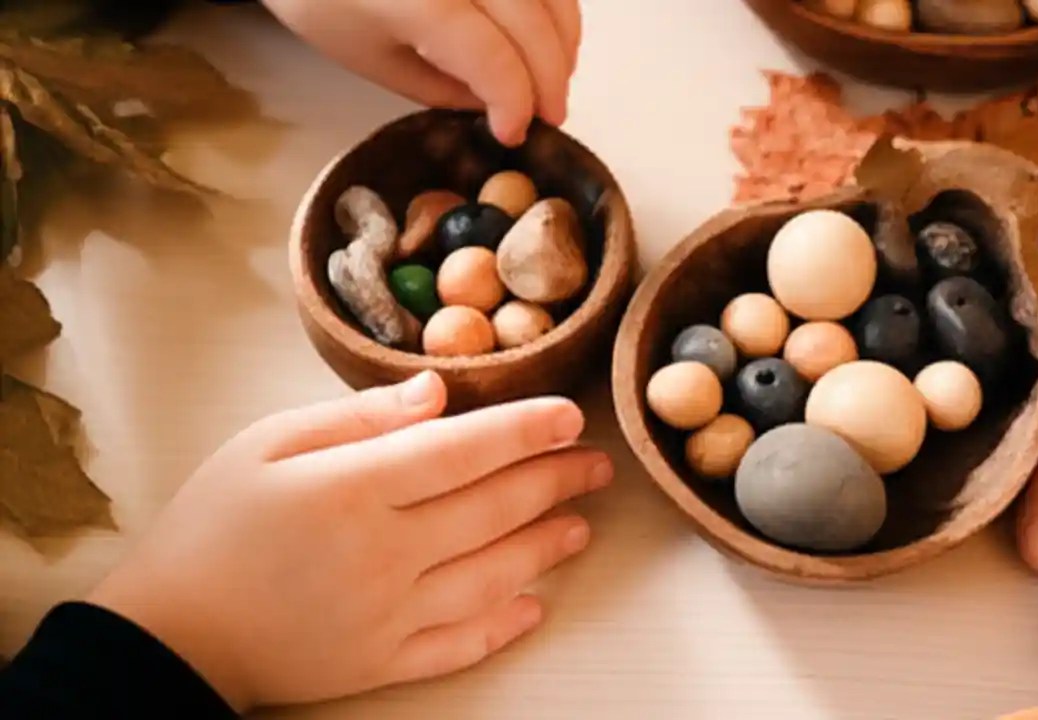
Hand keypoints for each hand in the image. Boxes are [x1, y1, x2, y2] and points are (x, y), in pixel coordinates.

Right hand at [86, 371, 611, 711]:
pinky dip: (504, 624)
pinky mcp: (382, 663)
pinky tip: (536, 604)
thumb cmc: (214, 524)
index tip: (571, 414)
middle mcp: (382, 553)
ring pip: (491, 575)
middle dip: (554, 481)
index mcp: (352, 490)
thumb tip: (437, 391)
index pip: (462, 451)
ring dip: (545, 547)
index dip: (524, 430)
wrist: (171, 634)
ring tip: (580, 525)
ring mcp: (388, 615)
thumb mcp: (266, 444)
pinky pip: (460, 645)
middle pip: (491, 509)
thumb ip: (356, 418)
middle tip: (596, 464)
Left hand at [260, 0, 581, 145]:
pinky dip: (557, 8)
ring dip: (563, 42)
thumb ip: (443, 89)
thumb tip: (501, 106)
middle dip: (549, 79)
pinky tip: (547, 36)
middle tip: (550, 118)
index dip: (515, 102)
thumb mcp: (376, 61)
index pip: (492, 56)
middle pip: (532, 23)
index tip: (515, 133)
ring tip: (551, 81)